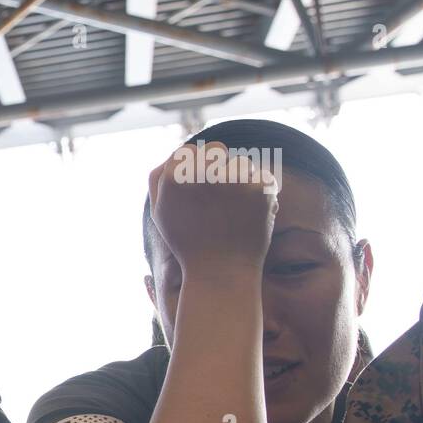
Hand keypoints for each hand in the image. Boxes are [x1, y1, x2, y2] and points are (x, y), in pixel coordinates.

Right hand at [148, 139, 278, 274]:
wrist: (220, 272)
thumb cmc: (187, 243)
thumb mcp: (160, 212)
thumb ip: (160, 178)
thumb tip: (175, 154)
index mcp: (175, 177)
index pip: (187, 151)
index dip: (192, 169)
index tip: (198, 189)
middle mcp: (204, 173)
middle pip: (216, 149)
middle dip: (218, 167)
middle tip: (219, 196)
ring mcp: (235, 179)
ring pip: (241, 163)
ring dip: (241, 180)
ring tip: (234, 211)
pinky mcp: (261, 189)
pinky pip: (263, 177)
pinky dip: (260, 193)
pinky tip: (250, 213)